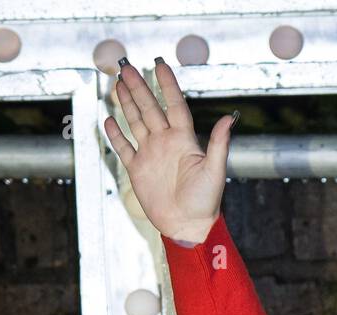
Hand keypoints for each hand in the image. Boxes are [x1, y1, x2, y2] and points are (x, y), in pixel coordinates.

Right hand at [104, 58, 236, 243]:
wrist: (188, 227)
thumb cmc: (206, 202)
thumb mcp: (215, 171)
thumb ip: (219, 144)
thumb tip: (228, 118)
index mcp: (184, 139)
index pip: (174, 105)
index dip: (167, 85)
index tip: (160, 64)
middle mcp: (166, 142)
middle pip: (150, 108)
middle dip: (139, 87)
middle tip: (127, 67)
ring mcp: (150, 154)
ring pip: (136, 122)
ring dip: (127, 103)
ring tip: (118, 83)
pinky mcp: (138, 170)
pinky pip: (124, 147)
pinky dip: (115, 134)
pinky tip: (109, 119)